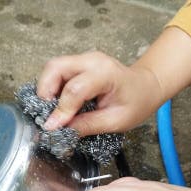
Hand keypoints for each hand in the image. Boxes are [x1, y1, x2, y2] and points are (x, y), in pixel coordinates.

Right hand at [37, 51, 163, 135]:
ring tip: (52, 110)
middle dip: (44, 92)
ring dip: (46, 89)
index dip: (61, 110)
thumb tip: (61, 131)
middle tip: (46, 114)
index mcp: (106, 73)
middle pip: (55, 67)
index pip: (75, 89)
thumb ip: (88, 125)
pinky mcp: (77, 64)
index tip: (51, 127)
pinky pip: (57, 72)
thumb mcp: (116, 121)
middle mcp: (91, 60)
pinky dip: (51, 88)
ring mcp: (83, 59)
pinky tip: (57, 103)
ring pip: (52, 68)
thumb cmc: (136, 102)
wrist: (146, 86)